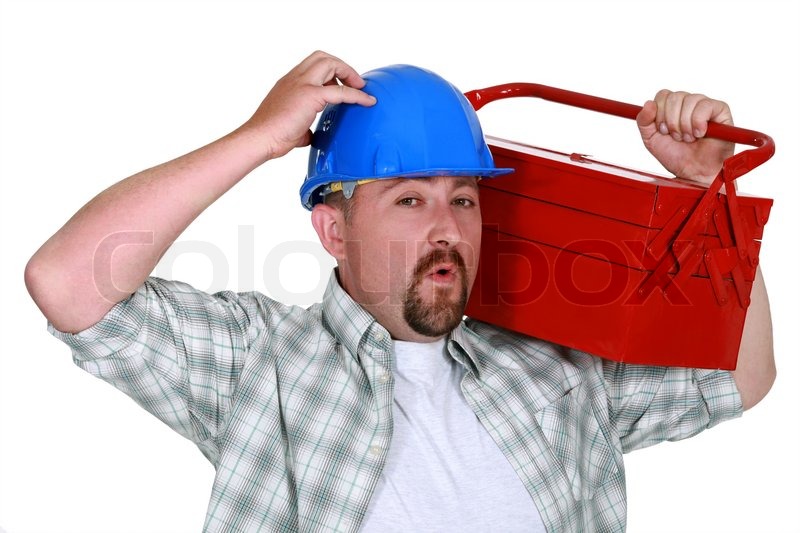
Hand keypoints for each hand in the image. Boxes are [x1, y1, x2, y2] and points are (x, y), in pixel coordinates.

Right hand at [240, 50, 376, 161]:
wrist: (260, 138)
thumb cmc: (272, 136)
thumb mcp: (291, 126)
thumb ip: (304, 126)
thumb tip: (311, 134)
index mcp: (290, 82)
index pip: (312, 64)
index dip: (331, 71)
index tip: (341, 86)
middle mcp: (295, 78)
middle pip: (322, 56)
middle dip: (342, 67)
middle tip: (355, 84)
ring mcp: (302, 84)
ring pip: (330, 63)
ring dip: (349, 73)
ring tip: (360, 88)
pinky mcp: (310, 95)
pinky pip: (340, 91)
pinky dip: (357, 95)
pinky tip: (367, 102)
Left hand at [636, 90, 734, 184]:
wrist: (693, 172)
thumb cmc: (676, 156)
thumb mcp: (651, 140)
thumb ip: (644, 121)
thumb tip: (648, 103)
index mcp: (672, 107)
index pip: (663, 95)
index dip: (660, 113)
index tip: (663, 131)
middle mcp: (688, 103)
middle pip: (674, 97)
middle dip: (672, 121)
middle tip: (677, 137)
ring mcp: (704, 105)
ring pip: (689, 100)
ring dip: (685, 125)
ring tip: (689, 138)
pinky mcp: (720, 110)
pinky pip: (705, 105)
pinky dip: (698, 122)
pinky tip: (700, 134)